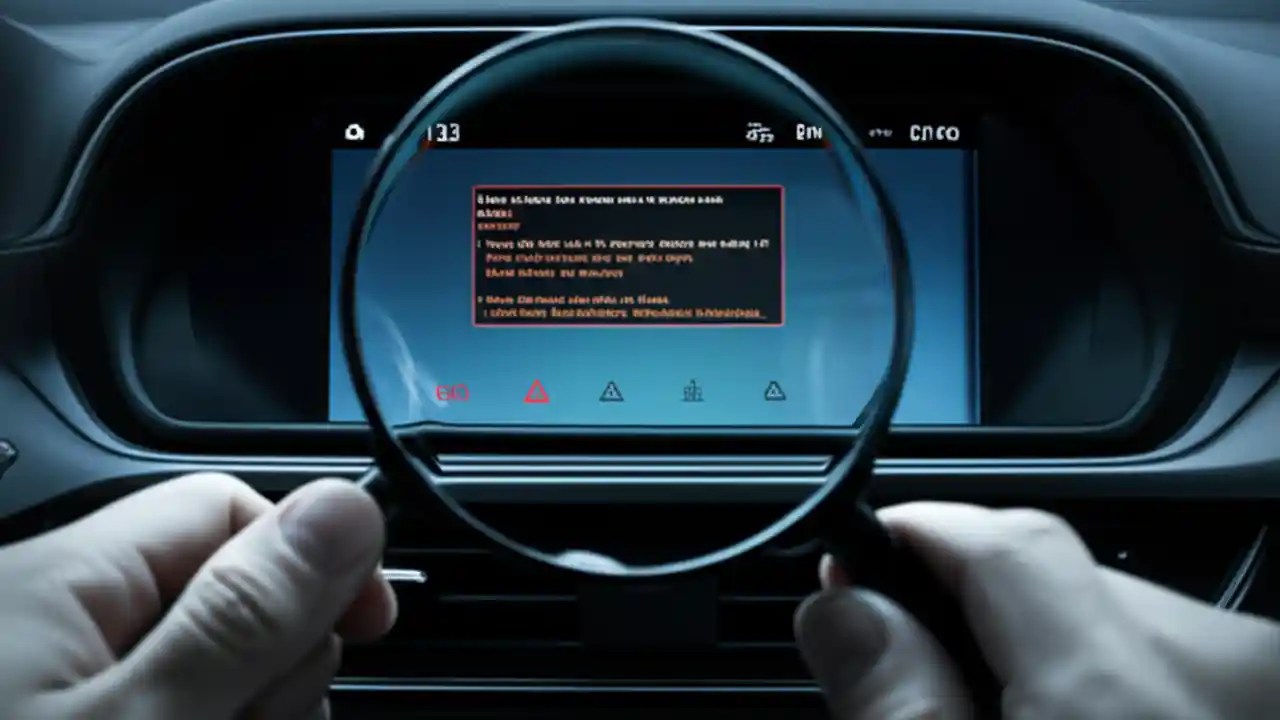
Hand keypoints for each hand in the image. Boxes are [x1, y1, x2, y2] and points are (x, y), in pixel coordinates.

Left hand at [0, 473, 396, 718]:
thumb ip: (241, 618)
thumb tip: (346, 508)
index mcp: (58, 580)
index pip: (227, 507)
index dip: (312, 559)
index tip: (369, 626)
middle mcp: (55, 621)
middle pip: (232, 592)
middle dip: (279, 658)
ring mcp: (65, 686)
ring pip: (220, 664)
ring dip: (259, 707)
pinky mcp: (82, 718)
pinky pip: (187, 704)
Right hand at [794, 502, 1279, 718]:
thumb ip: (901, 707)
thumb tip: (843, 612)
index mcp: (1123, 696)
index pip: (1002, 537)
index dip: (910, 536)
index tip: (851, 568)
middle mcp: (1228, 668)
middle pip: (1060, 577)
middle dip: (975, 613)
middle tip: (916, 686)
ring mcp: (1266, 682)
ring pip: (1120, 619)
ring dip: (1052, 657)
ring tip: (1001, 717)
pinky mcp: (1272, 696)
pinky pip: (1180, 662)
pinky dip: (1122, 687)